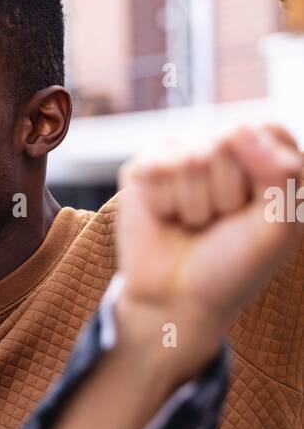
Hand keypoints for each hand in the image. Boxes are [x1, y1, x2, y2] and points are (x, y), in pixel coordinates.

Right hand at [115, 125, 303, 359]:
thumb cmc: (235, 264)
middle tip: (220, 222)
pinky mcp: (146, 167)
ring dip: (194, 205)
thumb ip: (281, 172)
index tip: (257, 210)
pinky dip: (163, 203)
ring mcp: (183, 154)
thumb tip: (237, 129)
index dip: (263, 176)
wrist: (179, 299)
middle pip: (227, 140)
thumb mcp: (279, 225)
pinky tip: (167, 217)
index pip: (269, 131)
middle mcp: (223, 147)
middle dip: (225, 194)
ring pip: (190, 157)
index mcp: (264, 153)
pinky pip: (154, 167)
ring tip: (194, 223)